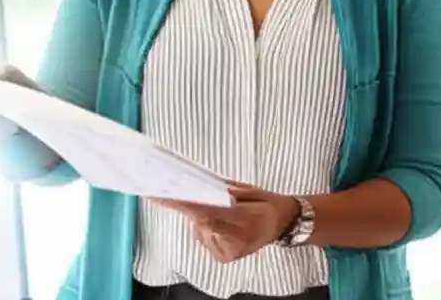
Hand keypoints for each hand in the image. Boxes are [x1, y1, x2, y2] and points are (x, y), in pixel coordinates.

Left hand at [153, 184, 300, 262]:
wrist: (282, 224)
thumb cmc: (265, 202)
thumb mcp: (248, 189)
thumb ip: (222, 189)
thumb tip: (194, 184)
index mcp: (245, 218)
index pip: (206, 210)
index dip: (181, 204)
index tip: (158, 196)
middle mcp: (236, 239)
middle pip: (200, 221)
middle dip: (189, 206)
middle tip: (181, 193)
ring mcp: (229, 251)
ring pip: (200, 230)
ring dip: (203, 218)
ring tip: (224, 213)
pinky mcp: (224, 257)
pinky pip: (204, 238)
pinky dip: (207, 229)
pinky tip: (223, 226)